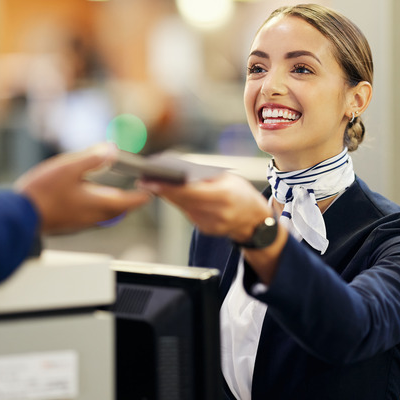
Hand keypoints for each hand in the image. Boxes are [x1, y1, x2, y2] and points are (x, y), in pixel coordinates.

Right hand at [15, 143, 150, 233]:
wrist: (18, 216)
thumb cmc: (42, 193)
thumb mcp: (68, 167)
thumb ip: (92, 158)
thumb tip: (112, 150)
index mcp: (98, 204)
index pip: (131, 201)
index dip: (144, 194)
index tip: (152, 188)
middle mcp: (93, 217)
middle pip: (120, 211)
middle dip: (131, 201)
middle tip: (138, 191)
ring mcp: (80, 223)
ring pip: (106, 216)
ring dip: (114, 204)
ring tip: (116, 193)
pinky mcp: (69, 225)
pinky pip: (92, 217)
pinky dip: (99, 207)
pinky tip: (89, 198)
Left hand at [138, 172, 270, 241]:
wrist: (255, 222)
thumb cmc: (242, 194)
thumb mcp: (229, 179)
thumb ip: (205, 176)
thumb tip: (179, 170)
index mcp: (224, 196)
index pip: (190, 191)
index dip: (169, 187)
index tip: (152, 181)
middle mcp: (216, 212)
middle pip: (182, 200)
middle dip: (162, 190)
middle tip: (144, 181)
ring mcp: (210, 224)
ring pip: (182, 207)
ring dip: (167, 196)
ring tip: (152, 184)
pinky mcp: (205, 229)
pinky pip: (188, 213)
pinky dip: (180, 203)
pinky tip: (170, 195)